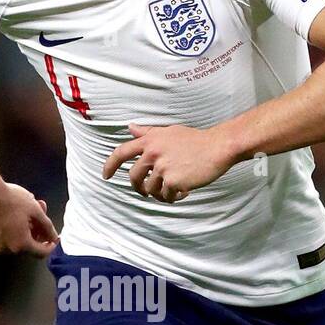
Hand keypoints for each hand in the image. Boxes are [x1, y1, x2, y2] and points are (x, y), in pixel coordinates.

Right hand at [0, 179, 58, 256]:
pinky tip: (7, 213)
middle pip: (26, 245)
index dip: (50, 246)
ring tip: (23, 212)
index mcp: (21, 244)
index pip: (41, 253)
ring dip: (21, 230)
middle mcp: (5, 248)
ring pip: (12, 240)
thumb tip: (54, 237)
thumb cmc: (11, 199)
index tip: (53, 238)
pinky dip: (7, 228)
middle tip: (39, 216)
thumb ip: (47, 226)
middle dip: (35, 232)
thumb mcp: (35, 210)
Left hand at [101, 123, 233, 201]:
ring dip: (160, 193)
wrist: (218, 147)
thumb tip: (131, 127)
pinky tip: (184, 192)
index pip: (121, 152)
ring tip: (173, 190)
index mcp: (150, 140)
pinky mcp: (173, 180)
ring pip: (151, 190)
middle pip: (134, 177)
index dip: (110, 165)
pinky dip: (174, 197)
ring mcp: (162, 167)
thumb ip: (148, 132)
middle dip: (139, 187)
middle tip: (146, 192)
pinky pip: (166, 196)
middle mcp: (153, 153)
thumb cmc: (195, 139)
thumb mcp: (168, 131)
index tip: (106, 175)